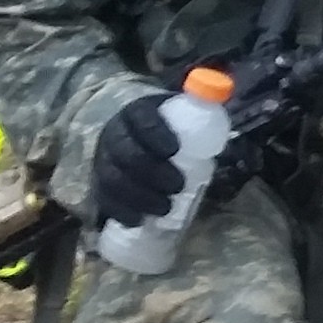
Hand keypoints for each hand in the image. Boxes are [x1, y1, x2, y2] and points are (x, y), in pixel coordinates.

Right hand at [88, 95, 188, 229]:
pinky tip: (138, 221)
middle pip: (126, 153)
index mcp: (136, 112)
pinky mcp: (98, 184)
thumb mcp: (179, 109)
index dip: (155, 134)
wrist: (128, 131)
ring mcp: (102, 160)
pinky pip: (103, 199)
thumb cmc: (164, 123)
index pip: (142, 120)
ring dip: (139, 197)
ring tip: (165, 208)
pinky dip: (120, 212)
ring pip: (112, 179)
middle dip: (151, 172)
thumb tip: (224, 100)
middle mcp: (114, 135)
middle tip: (178, 185)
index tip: (175, 149)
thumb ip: (200, 108)